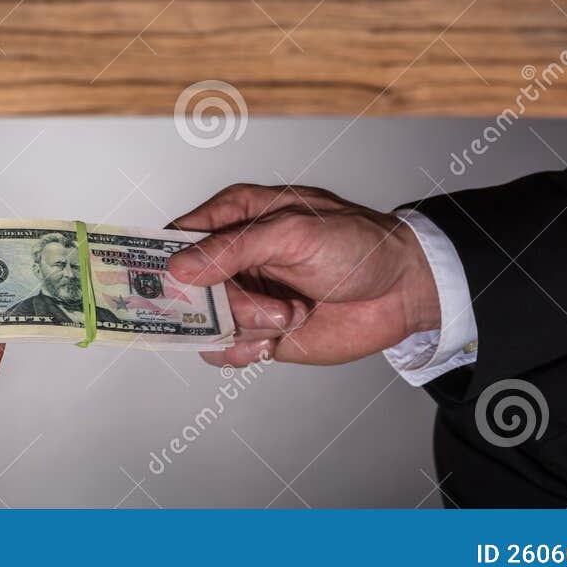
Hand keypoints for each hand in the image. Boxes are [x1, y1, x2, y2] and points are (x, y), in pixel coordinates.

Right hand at [167, 184, 439, 365]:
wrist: (403, 291)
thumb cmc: (358, 244)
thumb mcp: (295, 233)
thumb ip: (235, 248)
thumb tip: (180, 266)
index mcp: (236, 216)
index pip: (177, 237)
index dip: (163, 261)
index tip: (166, 285)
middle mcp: (234, 256)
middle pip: (189, 288)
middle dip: (228, 303)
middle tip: (271, 307)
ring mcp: (245, 295)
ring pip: (208, 321)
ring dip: (245, 326)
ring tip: (289, 316)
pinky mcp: (258, 331)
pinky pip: (225, 348)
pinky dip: (241, 351)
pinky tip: (270, 343)